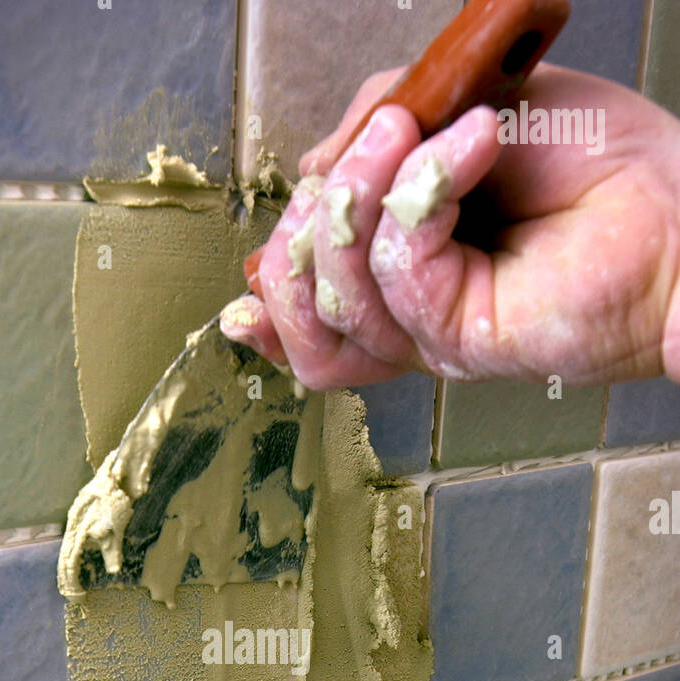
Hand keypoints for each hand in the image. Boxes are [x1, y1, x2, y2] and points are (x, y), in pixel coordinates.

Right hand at [221, 66, 679, 389]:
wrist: (678, 210)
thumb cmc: (602, 160)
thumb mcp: (464, 103)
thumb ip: (382, 127)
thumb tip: (315, 171)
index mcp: (403, 258)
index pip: (307, 282)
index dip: (283, 247)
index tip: (308, 183)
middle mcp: (409, 302)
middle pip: (301, 301)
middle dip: (314, 211)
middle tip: (374, 140)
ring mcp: (430, 326)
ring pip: (333, 293)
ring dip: (359, 192)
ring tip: (410, 131)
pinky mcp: (460, 335)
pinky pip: (398, 269)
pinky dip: (421, 191)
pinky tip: (469, 147)